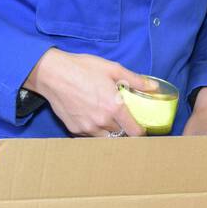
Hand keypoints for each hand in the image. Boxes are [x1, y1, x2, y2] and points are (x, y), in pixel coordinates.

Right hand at [23, 48, 150, 136]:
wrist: (52, 73)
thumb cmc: (82, 68)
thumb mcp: (112, 69)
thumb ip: (135, 80)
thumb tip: (154, 87)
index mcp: (114, 107)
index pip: (135, 132)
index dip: (141, 132)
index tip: (141, 127)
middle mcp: (102, 121)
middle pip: (121, 135)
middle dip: (125, 129)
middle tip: (123, 119)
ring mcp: (87, 128)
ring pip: (105, 138)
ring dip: (110, 132)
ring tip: (108, 119)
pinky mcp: (74, 129)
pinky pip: (90, 136)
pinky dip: (94, 131)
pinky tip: (93, 118)